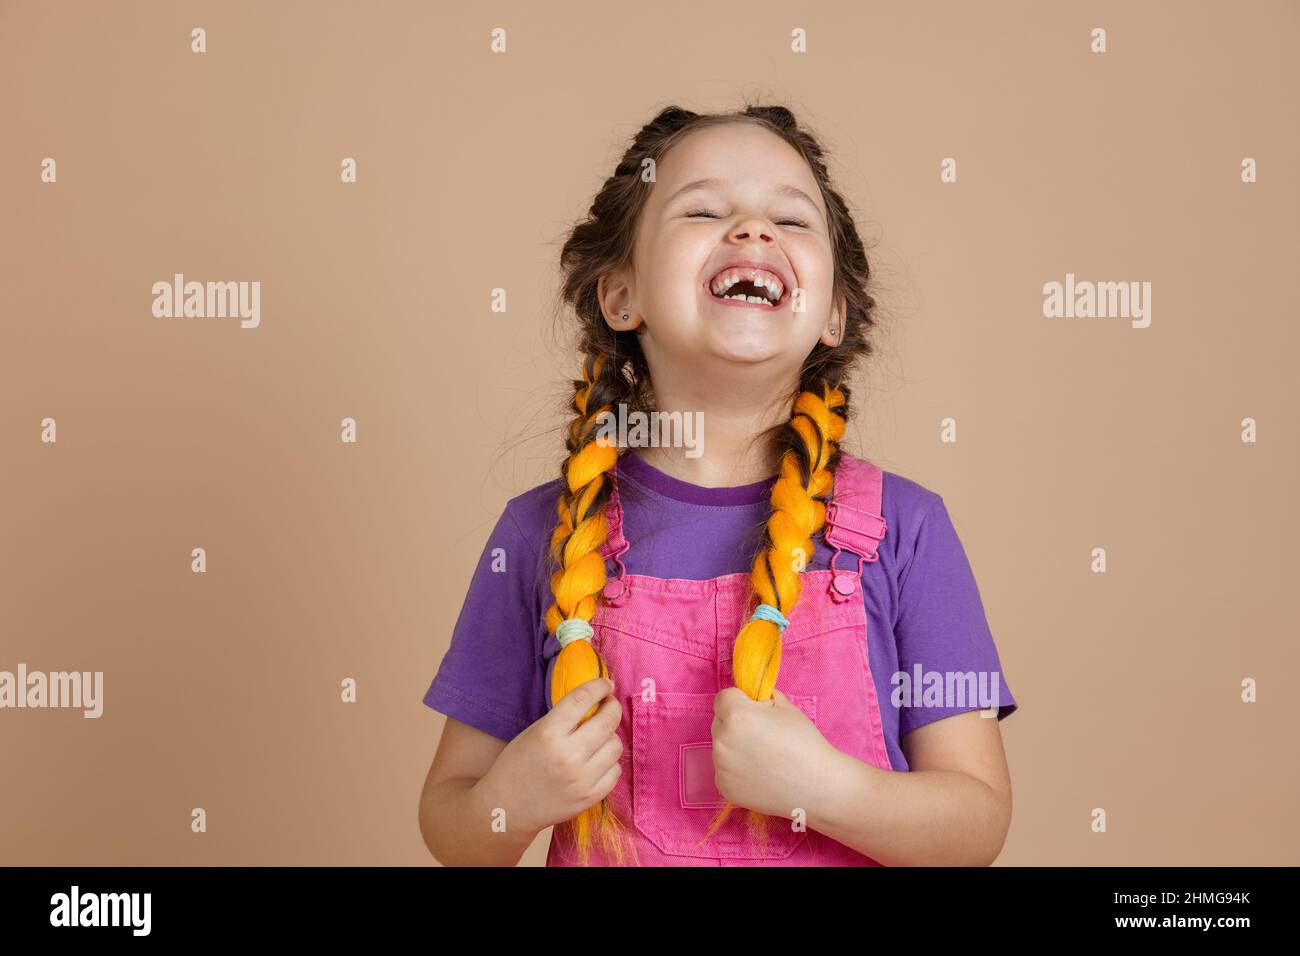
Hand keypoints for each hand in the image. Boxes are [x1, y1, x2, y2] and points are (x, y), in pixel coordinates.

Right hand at [478, 677, 622, 836]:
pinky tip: (598, 760)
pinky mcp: (590, 797)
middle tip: (609, 705)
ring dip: (610, 736)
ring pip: (615, 745)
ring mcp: (582, 779)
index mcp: (548, 734)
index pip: (582, 699)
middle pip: (607, 721)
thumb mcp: (533, 733)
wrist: (507, 808)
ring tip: (600, 737)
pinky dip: (609, 762)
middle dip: (612, 707)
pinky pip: (615, 771)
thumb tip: (594, 701)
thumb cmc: (516, 765)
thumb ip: (561, 718)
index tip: (606, 684)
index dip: (599, 687)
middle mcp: (568, 755)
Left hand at [710, 687, 835, 818]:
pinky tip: (760, 773)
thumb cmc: (804, 742)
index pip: (723, 698)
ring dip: (735, 746)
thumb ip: (760, 697)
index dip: (740, 701)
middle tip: (762, 735)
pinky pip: (724, 769)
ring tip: (763, 757)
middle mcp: (722, 740)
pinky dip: (737, 769)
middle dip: (736, 723)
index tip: (756, 711)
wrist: (817, 786)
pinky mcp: (724, 787)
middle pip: (720, 722)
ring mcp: (721, 766)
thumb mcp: (785, 706)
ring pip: (722, 746)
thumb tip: (750, 697)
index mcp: (736, 715)